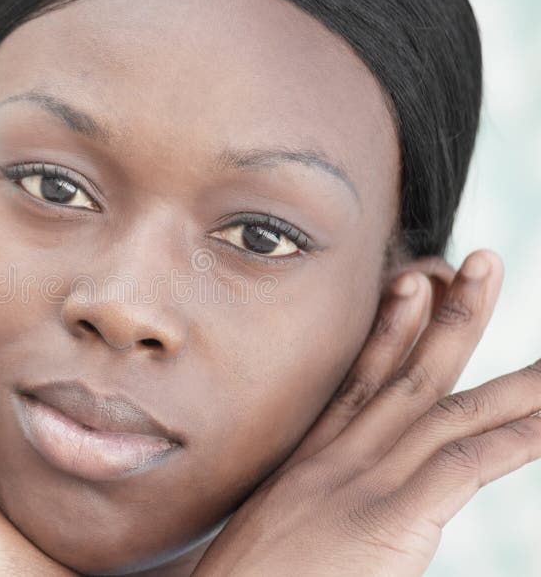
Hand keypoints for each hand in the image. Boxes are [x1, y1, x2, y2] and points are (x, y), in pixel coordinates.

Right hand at [193, 249, 540, 575]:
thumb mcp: (274, 528)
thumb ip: (307, 503)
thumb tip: (328, 513)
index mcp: (313, 459)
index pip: (361, 378)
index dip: (392, 326)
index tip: (413, 280)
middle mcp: (341, 458)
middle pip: (407, 374)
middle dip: (451, 316)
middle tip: (484, 262)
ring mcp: (365, 483)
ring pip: (449, 412)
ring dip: (511, 379)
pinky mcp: (391, 520)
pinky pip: (467, 467)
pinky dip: (518, 440)